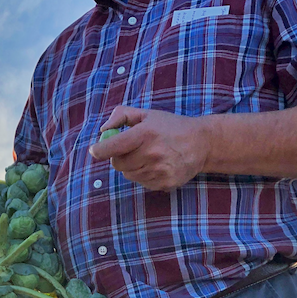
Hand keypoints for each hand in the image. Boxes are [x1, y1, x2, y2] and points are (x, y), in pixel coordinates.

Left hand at [88, 106, 209, 190]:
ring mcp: (158, 171)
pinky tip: (157, 165)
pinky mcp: (164, 183)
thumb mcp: (147, 114)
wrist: (202, 143)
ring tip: (147, 156)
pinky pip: (142, 183)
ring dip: (132, 167)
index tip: (94, 150)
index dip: (99, 150)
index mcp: (145, 134)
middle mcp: (151, 154)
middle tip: (130, 149)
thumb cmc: (170, 126)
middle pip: (118, 164)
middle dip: (118, 157)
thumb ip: (121, 116)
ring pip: (129, 175)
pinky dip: (144, 175)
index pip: (112, 147)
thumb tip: (103, 130)